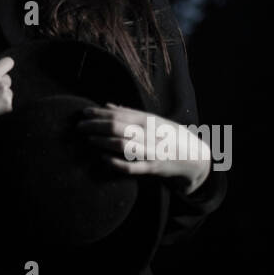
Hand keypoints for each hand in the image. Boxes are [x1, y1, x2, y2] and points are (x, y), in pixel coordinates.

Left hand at [75, 102, 210, 194]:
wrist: (194, 156)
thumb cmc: (169, 135)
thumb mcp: (153, 120)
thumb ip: (129, 113)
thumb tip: (107, 106)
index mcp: (148, 120)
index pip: (118, 114)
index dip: (98, 113)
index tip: (83, 113)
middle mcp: (149, 134)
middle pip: (117, 128)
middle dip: (95, 126)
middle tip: (79, 126)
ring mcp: (151, 151)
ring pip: (122, 145)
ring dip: (102, 142)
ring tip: (88, 139)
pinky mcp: (152, 168)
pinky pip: (131, 167)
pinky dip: (116, 163)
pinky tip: (103, 159)